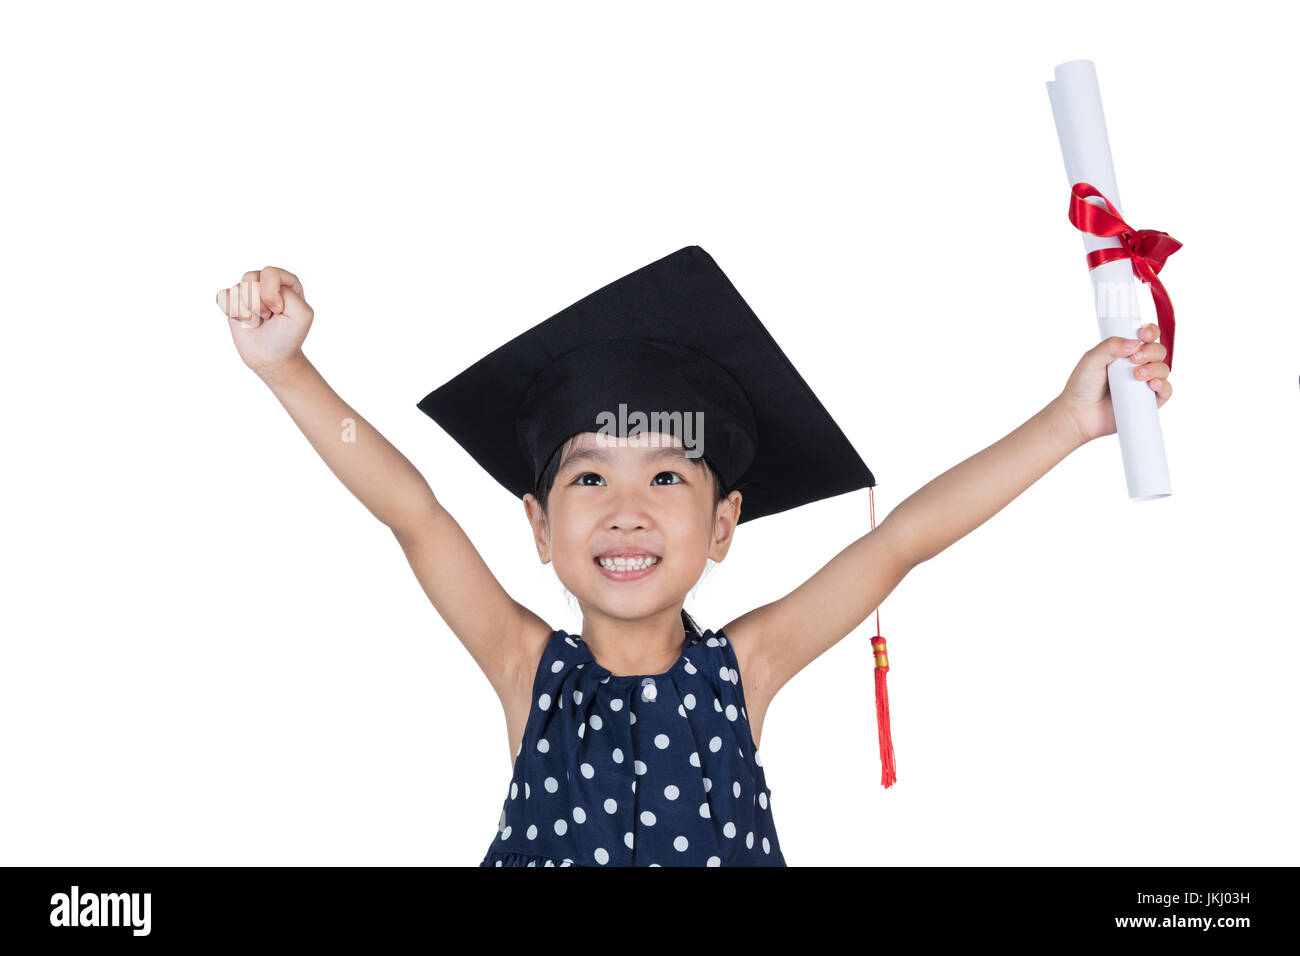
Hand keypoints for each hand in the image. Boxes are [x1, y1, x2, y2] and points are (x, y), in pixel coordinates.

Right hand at [215, 266, 313, 377]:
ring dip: (246, 312)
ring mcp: (248, 291)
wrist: (272, 358)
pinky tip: (246, 322)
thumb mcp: (302, 314)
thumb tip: (259, 287)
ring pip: (236, 289)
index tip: (278, 311)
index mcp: (286, 281)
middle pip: (249, 277)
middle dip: (257, 304)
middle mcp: (266, 282)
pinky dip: (233, 314)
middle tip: (267, 317)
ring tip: (258, 321)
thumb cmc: (289, 336)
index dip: (270, 294)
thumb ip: (289, 293)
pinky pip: (223, 297)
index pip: (270, 273)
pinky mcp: (233, 301)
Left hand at [1055, 323, 1172, 444]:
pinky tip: (1153, 385)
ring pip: (1163, 369)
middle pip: (1158, 351)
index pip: (1147, 336)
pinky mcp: (1148, 402)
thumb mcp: (1091, 360)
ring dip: (1155, 369)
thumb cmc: (1082, 385)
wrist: (1078, 414)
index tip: (1143, 334)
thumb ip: (1110, 346)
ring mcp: (1143, 384)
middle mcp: (1137, 365)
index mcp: (1125, 352)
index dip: (1150, 332)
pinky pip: (1165, 392)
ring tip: (1137, 375)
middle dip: (1151, 351)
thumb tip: (1135, 342)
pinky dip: (1164, 386)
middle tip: (1135, 359)